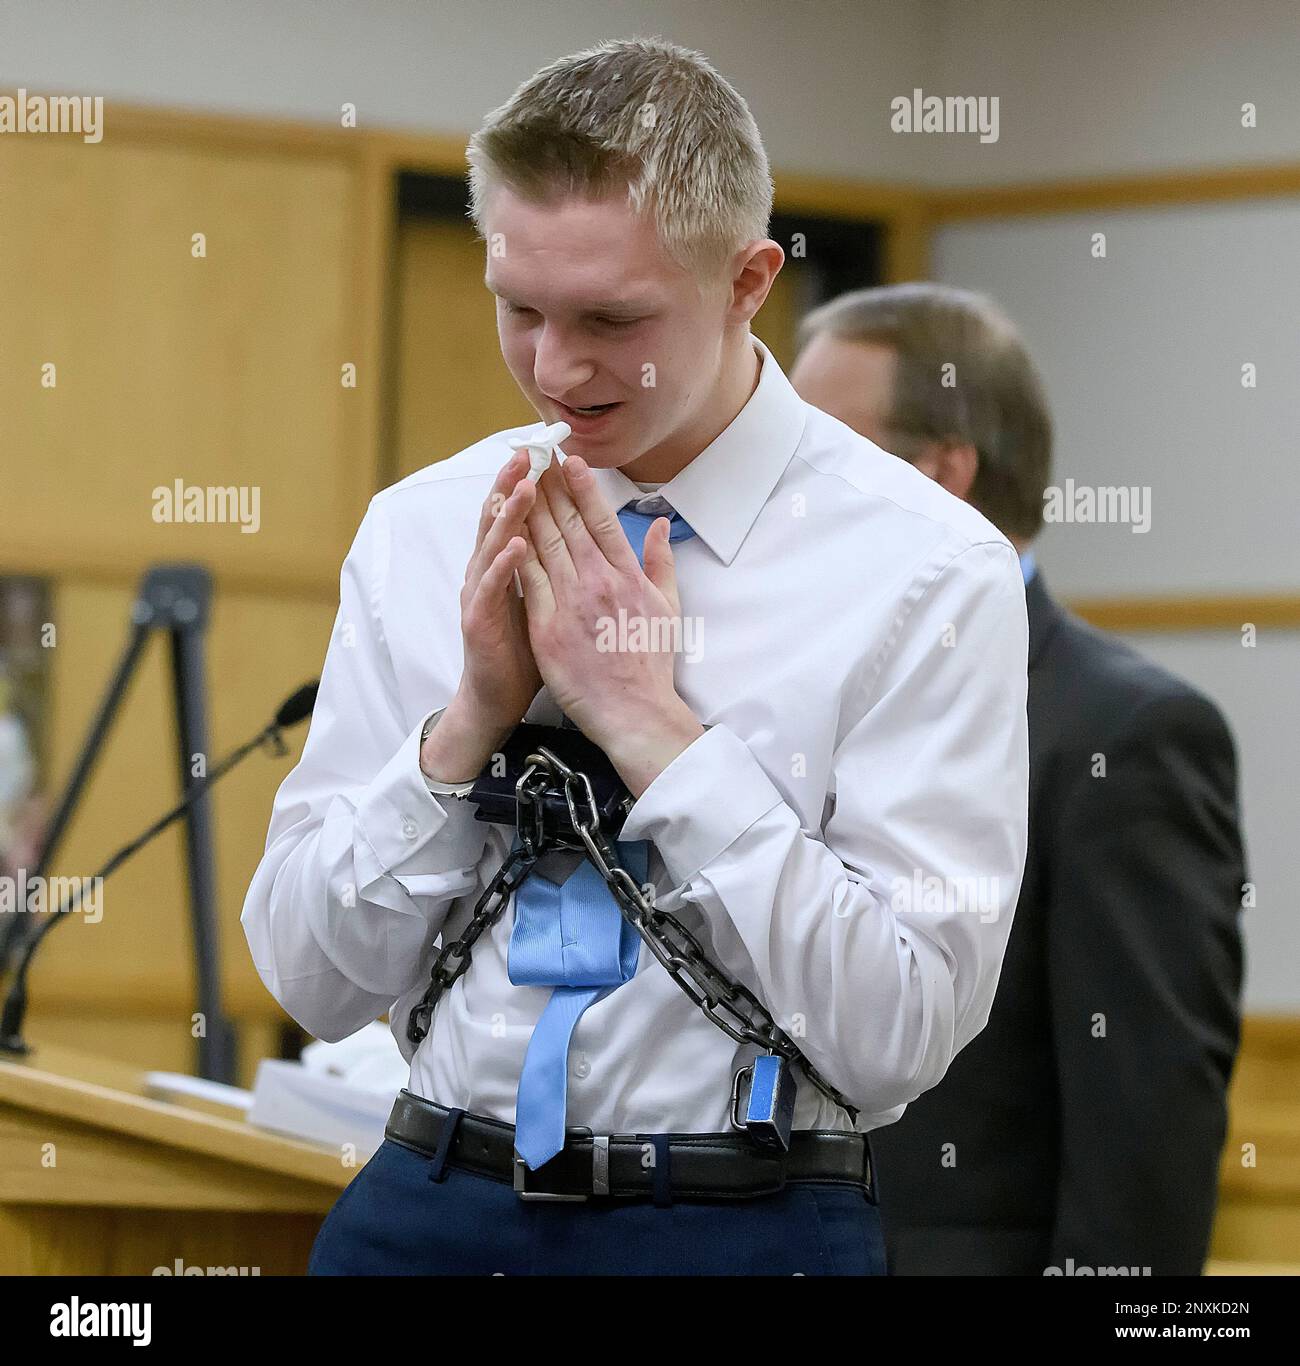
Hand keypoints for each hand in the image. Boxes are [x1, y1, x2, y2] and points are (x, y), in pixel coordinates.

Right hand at [433, 452, 540, 773]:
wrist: (499, 696)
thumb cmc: (530, 649)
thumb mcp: (552, 599)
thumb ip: (563, 564)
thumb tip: (586, 533)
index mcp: (512, 564)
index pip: (523, 514)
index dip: (535, 483)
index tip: (552, 452)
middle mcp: (491, 571)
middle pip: (501, 518)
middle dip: (515, 483)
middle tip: (529, 451)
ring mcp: (481, 593)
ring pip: (492, 544)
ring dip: (506, 515)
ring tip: (522, 486)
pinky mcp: (478, 620)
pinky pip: (490, 588)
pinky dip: (501, 565)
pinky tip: (514, 545)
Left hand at [516, 454, 702, 789]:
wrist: (635, 712)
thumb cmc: (651, 664)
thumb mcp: (668, 607)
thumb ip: (661, 561)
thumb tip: (660, 525)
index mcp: (627, 576)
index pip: (601, 520)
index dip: (582, 487)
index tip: (568, 460)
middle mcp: (598, 583)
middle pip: (567, 525)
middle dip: (548, 488)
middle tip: (533, 457)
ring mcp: (571, 604)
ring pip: (542, 546)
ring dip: (526, 511)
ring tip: (513, 482)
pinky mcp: (547, 628)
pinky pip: (526, 583)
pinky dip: (514, 553)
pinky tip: (502, 530)